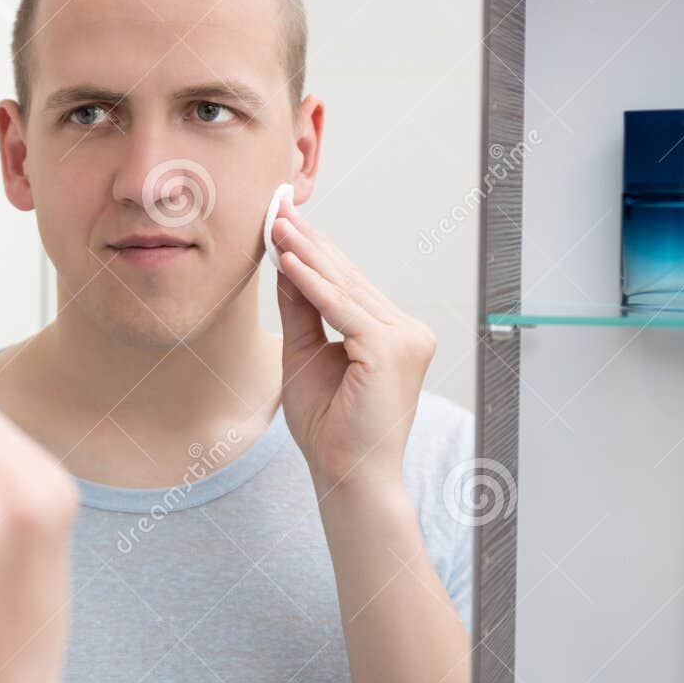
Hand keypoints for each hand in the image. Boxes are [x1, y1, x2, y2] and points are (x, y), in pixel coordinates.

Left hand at [267, 201, 435, 493]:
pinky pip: (341, 308)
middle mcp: (407, 332)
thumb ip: (300, 312)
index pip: (347, 285)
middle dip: (309, 242)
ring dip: (306, 253)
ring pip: (344, 288)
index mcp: (393, 335)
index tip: (282, 222)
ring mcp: (405, 338)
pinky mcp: (391, 349)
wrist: (348, 476)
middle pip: (347, 279)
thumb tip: (286, 264)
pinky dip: (311, 283)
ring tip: (276, 223)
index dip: (314, 251)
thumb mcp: (304, 356)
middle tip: (276, 207)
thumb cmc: (328, 428)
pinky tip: (288, 259)